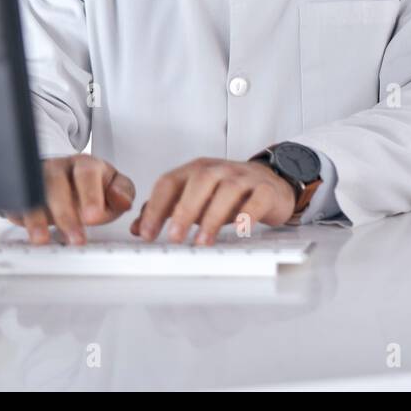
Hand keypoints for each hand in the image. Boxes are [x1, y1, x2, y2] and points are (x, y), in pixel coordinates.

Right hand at [5, 155, 135, 244]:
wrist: (67, 180)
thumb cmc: (94, 187)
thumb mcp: (115, 188)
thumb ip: (122, 194)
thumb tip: (121, 200)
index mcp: (85, 164)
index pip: (86, 174)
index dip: (90, 196)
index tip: (93, 218)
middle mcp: (58, 168)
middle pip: (55, 184)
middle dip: (65, 213)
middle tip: (75, 237)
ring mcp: (36, 179)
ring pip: (30, 194)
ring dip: (36, 218)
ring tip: (42, 238)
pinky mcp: (19, 192)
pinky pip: (11, 201)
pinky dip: (11, 215)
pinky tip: (10, 226)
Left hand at [130, 158, 295, 245]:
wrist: (272, 183)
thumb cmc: (230, 193)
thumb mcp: (195, 197)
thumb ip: (166, 209)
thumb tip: (138, 228)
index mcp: (196, 170)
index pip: (170, 181)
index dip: (156, 207)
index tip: (147, 232)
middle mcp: (220, 169)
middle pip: (199, 181)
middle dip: (185, 210)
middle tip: (174, 237)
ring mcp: (244, 178)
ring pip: (228, 190)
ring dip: (213, 217)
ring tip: (202, 241)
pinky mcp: (265, 190)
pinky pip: (257, 200)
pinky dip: (247, 215)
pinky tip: (239, 230)